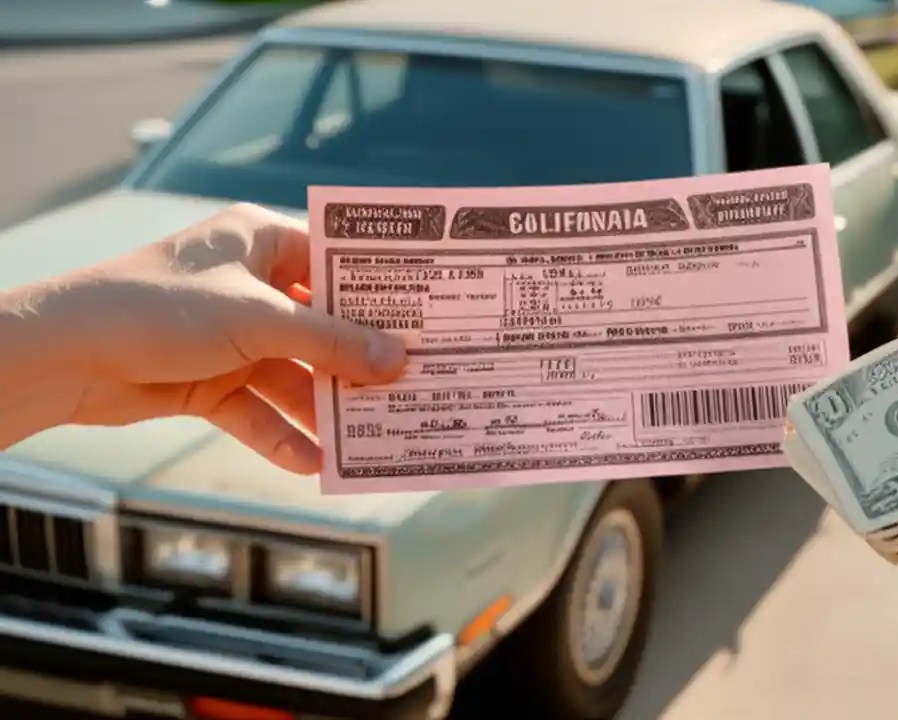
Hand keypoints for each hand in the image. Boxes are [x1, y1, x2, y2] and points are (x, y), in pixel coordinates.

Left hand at [1, 203, 405, 473]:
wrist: (64, 354)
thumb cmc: (158, 308)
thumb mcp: (256, 319)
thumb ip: (330, 342)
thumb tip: (398, 360)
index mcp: (262, 241)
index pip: (336, 263)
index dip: (380, 294)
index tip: (426, 322)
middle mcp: (250, 285)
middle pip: (321, 326)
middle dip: (359, 362)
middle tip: (410, 387)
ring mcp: (230, 336)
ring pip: (294, 375)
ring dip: (323, 408)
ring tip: (370, 436)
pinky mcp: (210, 380)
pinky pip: (258, 410)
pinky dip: (281, 435)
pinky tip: (312, 462)